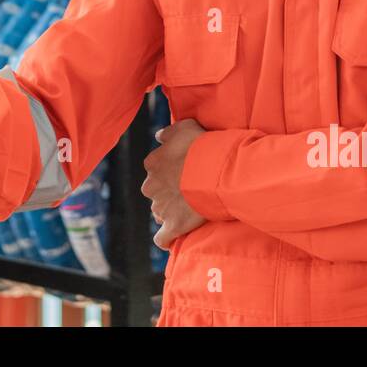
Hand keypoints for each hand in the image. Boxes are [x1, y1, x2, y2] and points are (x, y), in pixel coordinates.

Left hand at [141, 118, 207, 249]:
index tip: (185, 173)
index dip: (170, 172)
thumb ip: (167, 133)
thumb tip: (158, 137)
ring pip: (160, 212)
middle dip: (168, 193)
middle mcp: (151, 186)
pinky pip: (162, 239)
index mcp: (152, 163)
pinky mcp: (173, 226)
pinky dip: (166, 239)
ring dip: (171, 212)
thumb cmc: (201, 146)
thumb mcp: (183, 127)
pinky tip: (174, 238)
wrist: (215, 170)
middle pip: (156, 192)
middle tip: (189, 191)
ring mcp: (161, 207)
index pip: (156, 169)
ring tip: (190, 210)